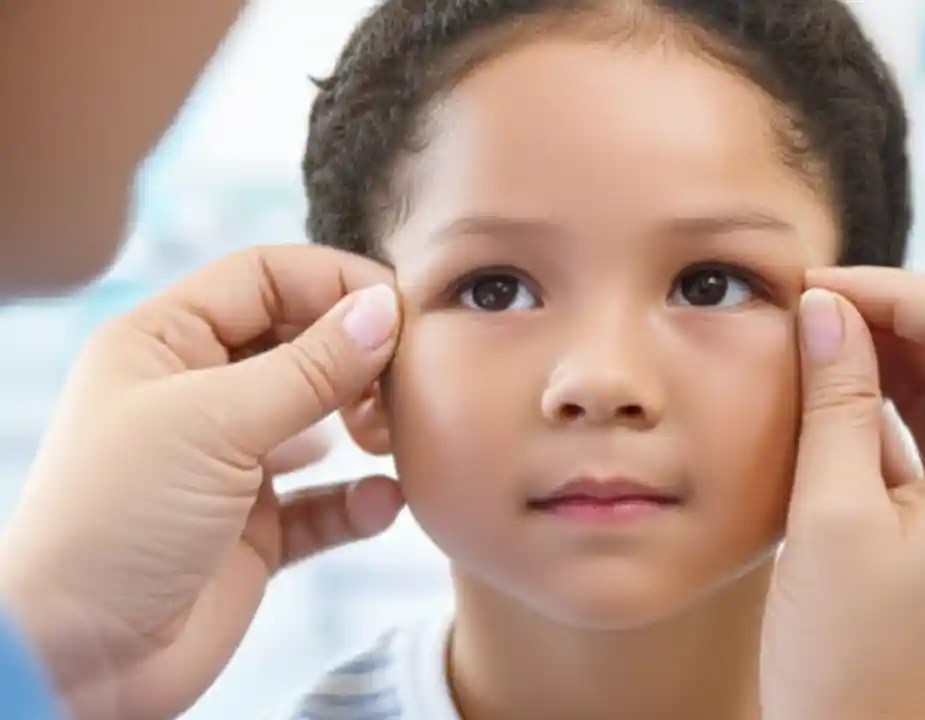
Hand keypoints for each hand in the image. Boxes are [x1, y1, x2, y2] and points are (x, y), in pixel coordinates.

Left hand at [0, 246, 405, 718]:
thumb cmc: (117, 520)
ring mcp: (231, 463)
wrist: (79, 660)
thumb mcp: (213, 422)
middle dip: (357, 356)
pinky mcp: (258, 530)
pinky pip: (327, 501)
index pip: (263, 278)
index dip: (332, 282)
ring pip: (322, 419)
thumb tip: (385, 310)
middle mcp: (198, 394)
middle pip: (301, 343)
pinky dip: (360, 500)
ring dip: (365, 424)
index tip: (399, 308)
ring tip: (387, 438)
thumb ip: (310, 366)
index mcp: (163, 343)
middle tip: (403, 381)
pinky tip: (381, 502)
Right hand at [760, 268, 924, 719]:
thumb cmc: (849, 663)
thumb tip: (826, 308)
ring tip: (815, 340)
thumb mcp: (830, 519)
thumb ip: (835, 403)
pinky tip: (829, 396)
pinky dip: (889, 406)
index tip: (823, 286)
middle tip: (815, 306)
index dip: (904, 292)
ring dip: (892, 356)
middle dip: (900, 315)